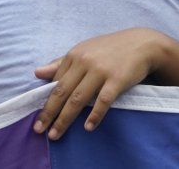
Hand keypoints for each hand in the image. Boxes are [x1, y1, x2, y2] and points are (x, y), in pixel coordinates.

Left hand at [32, 28, 165, 139]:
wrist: (142, 44)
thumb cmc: (109, 49)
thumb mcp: (83, 51)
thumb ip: (60, 63)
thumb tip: (37, 73)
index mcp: (73, 56)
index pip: (55, 83)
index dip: (45, 101)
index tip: (38, 118)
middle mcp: (84, 63)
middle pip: (62, 92)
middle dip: (49, 112)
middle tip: (39, 130)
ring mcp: (100, 71)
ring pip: (78, 98)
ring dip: (65, 118)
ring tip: (56, 134)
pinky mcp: (117, 80)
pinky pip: (103, 100)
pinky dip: (94, 115)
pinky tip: (87, 127)